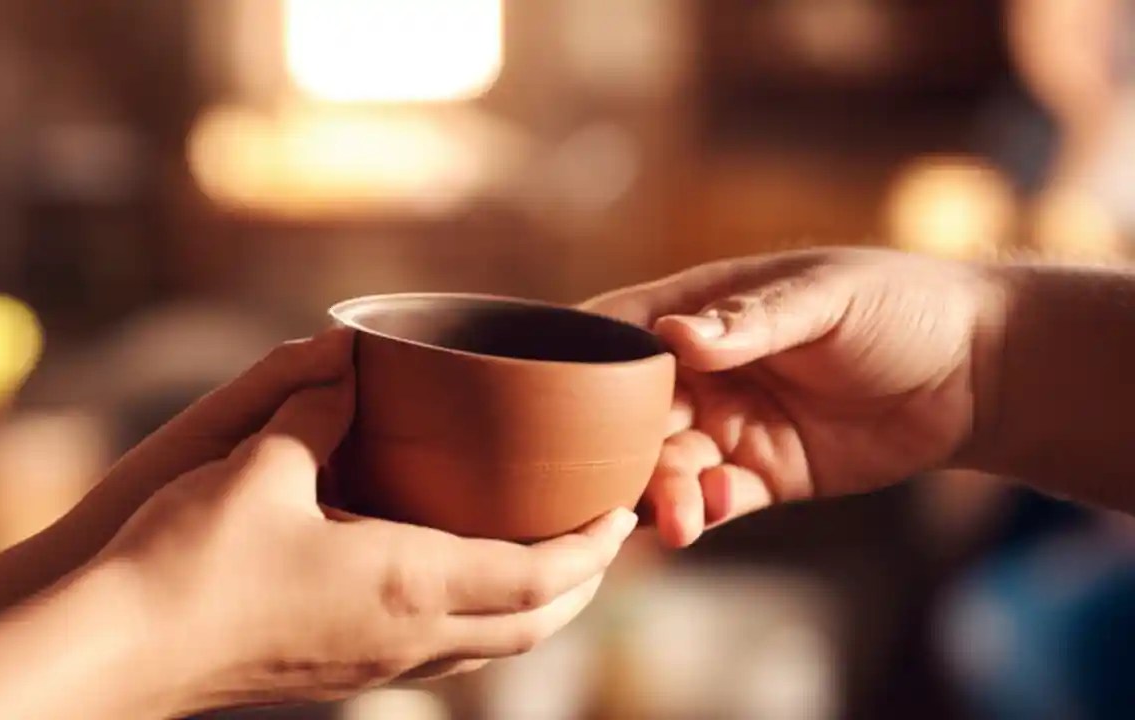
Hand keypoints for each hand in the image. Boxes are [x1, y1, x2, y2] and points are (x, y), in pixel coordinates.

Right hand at [96, 342, 636, 713]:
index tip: (622, 510)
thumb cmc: (189, 562)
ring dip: (537, 606)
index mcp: (410, 582)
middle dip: (582, 581)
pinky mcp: (343, 673)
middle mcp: (408, 635)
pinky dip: (483, 622)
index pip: (541, 576)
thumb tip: (348, 362)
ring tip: (550, 559)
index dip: (593, 546)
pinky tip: (460, 586)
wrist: (120, 652)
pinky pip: (444, 655)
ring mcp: (376, 666)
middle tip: (601, 533)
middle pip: (534, 624)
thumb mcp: (259, 466)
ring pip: (491, 648)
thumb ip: (315, 408)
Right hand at [583, 248, 1004, 546]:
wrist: (978, 370)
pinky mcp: (762, 475)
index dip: (579, 361)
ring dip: (659, 491)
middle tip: (619, 481)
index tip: (543, 396)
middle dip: (618, 448)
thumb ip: (753, 322)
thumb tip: (676, 335)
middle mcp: (702, 372)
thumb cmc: (898, 305)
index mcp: (702, 312)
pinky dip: (700, 511)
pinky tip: (703, 517)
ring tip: (675, 516)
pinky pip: (714, 499)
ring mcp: (730, 426)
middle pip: (632, 412)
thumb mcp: (827, 299)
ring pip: (667, 464)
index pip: (620, 332)